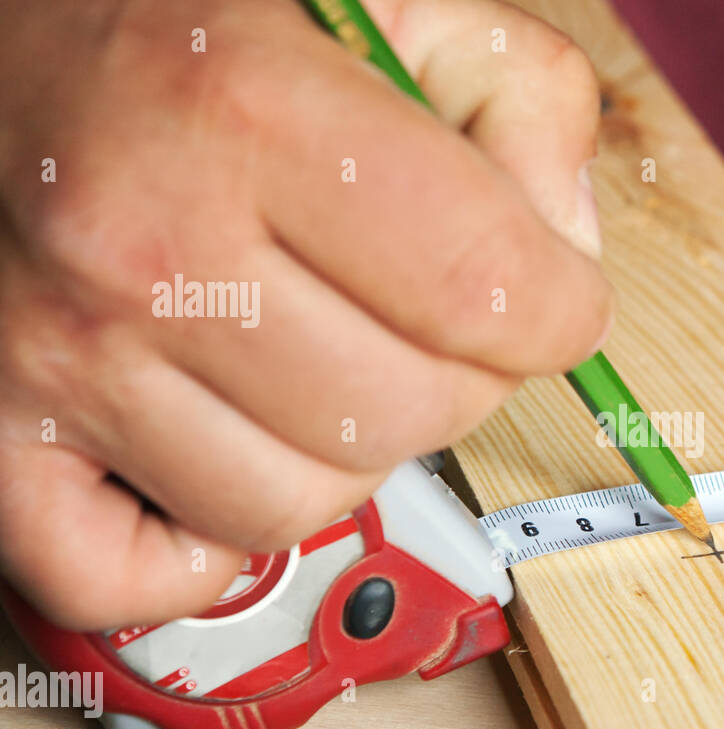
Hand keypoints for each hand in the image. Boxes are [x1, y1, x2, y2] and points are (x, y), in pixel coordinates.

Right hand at [0, 0, 610, 628]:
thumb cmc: (174, 21)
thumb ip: (515, 95)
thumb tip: (566, 251)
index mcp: (246, 113)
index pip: (486, 292)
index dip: (562, 311)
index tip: (555, 301)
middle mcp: (142, 249)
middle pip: (411, 414)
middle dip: (464, 376)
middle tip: (427, 317)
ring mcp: (61, 361)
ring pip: (300, 505)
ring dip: (348, 452)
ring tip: (318, 361)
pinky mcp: (3, 439)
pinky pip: (135, 577)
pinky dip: (203, 547)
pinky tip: (224, 455)